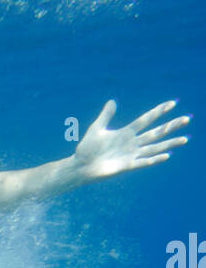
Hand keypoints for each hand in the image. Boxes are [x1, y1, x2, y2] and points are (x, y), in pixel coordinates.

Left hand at [74, 99, 188, 180]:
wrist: (80, 166)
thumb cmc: (87, 149)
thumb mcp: (96, 128)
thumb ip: (106, 115)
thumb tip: (112, 101)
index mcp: (126, 133)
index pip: (146, 119)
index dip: (159, 111)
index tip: (172, 103)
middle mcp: (132, 143)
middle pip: (156, 133)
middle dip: (171, 126)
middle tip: (187, 119)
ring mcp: (131, 155)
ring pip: (155, 147)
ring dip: (170, 143)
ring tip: (184, 138)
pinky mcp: (126, 166)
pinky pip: (143, 162)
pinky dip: (154, 159)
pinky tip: (167, 155)